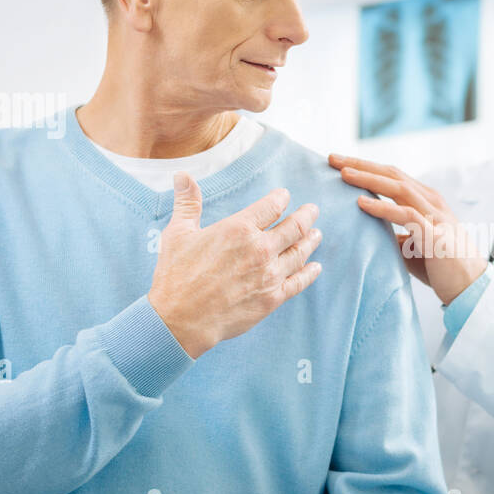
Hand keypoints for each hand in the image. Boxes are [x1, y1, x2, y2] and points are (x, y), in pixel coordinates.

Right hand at [147, 172, 322, 358]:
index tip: (284, 195)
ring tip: (317, 234)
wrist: (182, 319)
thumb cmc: (177, 275)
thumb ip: (187, 202)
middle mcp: (260, 249)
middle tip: (313, 210)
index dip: (281, 198)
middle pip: (294, 227)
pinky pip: (299, 282)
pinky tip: (316, 267)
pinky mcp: (273, 298)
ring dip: (311, 241)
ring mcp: (269, 274)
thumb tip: (182, 175)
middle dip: (306, 216)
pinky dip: (310, 273)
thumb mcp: (178, 233)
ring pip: (300, 252)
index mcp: (239, 228)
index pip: (272, 206)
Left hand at [328, 153, 485, 305]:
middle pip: (392, 174)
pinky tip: (361, 203)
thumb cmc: (442, 267)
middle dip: (361, 164)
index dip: (366, 167)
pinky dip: (382, 208)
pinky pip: (405, 215)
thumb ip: (395, 233)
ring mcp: (435, 216)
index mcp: (426, 201)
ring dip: (368, 179)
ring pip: (398, 188)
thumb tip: (367, 232)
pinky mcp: (435, 234)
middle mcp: (431, 202)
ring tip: (343, 174)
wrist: (471, 288)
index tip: (339, 163)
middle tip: (332, 158)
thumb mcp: (413, 244)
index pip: (392, 177)